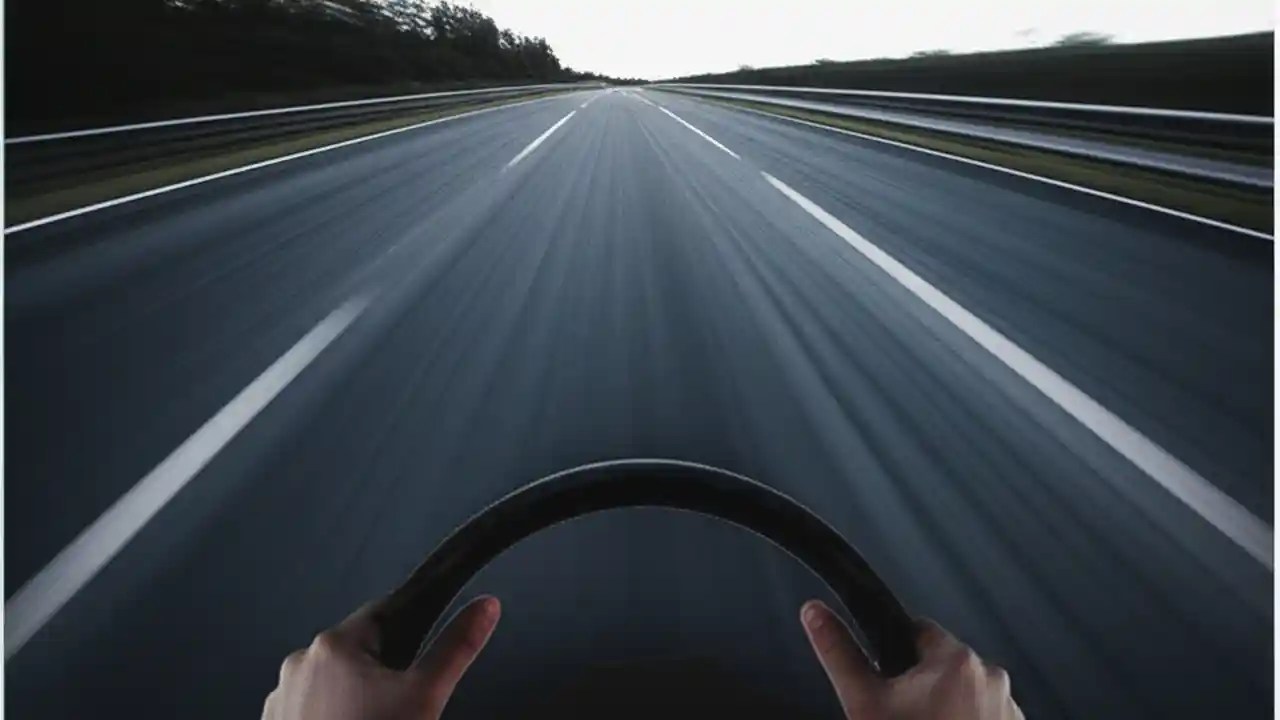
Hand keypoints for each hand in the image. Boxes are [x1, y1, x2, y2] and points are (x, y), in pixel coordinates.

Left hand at [263, 595, 500, 719]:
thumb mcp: (425, 696)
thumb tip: (485, 606)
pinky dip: (332, 715)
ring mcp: (282, 697)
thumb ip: (456, 646)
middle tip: (403, 706)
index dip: (412, 629)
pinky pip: (310, 707)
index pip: (384, 614)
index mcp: (334, 645)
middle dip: (384, 671)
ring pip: (334, 681)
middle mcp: (299, 663)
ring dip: (355, 694)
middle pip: (358, 651)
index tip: (421, 653)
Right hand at [800, 600, 1022, 718]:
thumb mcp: (864, 702)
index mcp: (956, 659)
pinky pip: (984, 715)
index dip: (895, 654)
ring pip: (964, 691)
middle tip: (900, 715)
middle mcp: (992, 677)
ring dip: (945, 705)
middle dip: (921, 684)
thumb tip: (814, 612)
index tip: (888, 682)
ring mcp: (1009, 708)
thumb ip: (838, 652)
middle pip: (942, 664)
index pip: (918, 630)